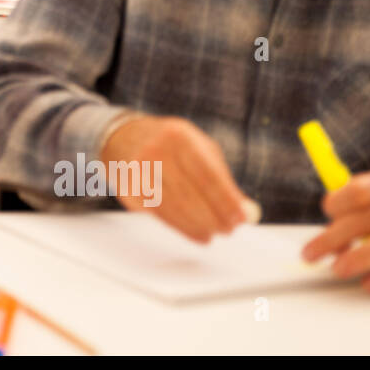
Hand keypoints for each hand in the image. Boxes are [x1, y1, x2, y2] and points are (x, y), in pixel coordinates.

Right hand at [100, 115, 249, 242]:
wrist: (123, 137)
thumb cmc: (171, 145)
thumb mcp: (197, 147)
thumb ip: (221, 177)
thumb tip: (246, 210)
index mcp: (178, 135)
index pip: (206, 174)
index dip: (225, 199)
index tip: (240, 218)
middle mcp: (155, 150)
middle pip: (189, 192)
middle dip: (213, 216)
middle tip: (229, 230)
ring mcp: (138, 170)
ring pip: (173, 206)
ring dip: (197, 225)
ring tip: (213, 233)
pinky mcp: (128, 188)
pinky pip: (159, 213)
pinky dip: (181, 227)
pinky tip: (196, 233)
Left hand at [301, 171, 369, 293]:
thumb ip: (357, 201)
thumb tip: (327, 229)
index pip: (359, 191)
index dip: (337, 203)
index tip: (326, 214)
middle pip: (364, 220)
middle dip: (332, 238)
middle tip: (310, 253)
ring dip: (358, 258)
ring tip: (337, 269)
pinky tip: (369, 283)